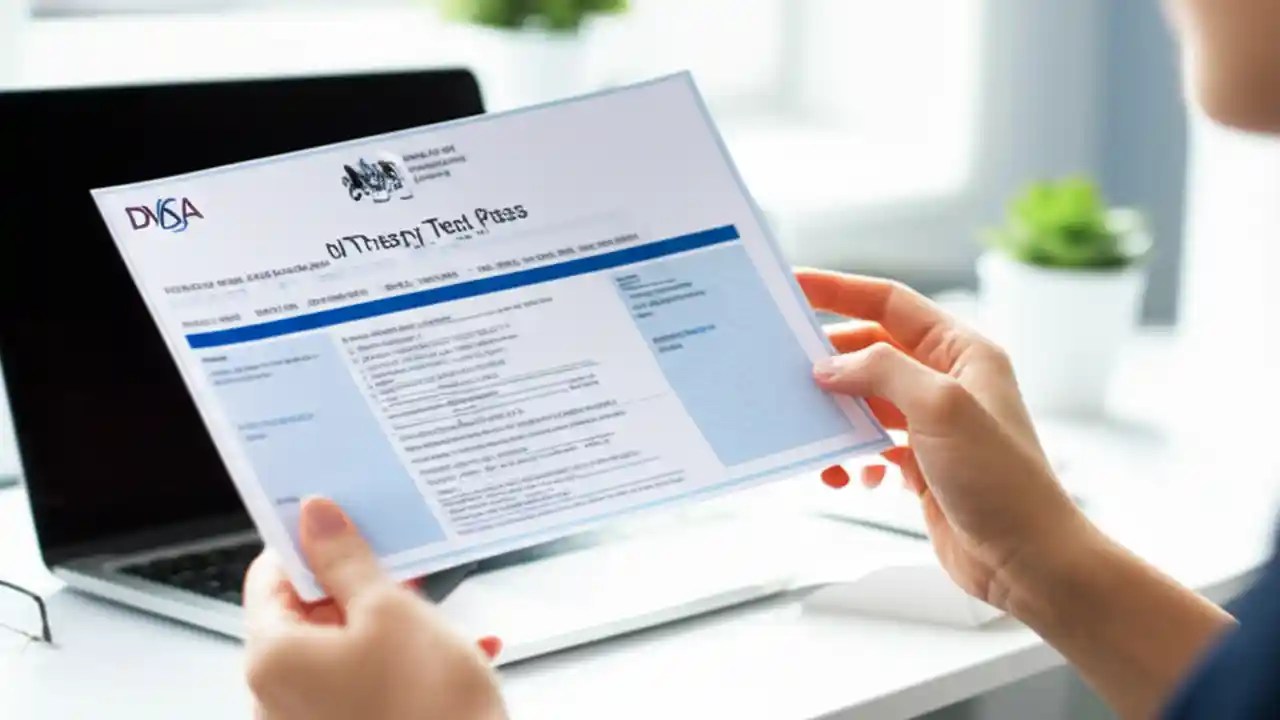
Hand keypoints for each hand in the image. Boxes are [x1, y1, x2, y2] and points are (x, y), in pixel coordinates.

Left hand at [243, 497, 506, 719]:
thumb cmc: (428, 710)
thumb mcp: (391, 611)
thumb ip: (347, 559)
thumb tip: (317, 519)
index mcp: (272, 658)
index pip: (268, 578)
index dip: (306, 543)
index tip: (340, 520)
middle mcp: (277, 698)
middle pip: (308, 616)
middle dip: (360, 587)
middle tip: (404, 567)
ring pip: (343, 650)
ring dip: (391, 626)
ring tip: (438, 617)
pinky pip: (365, 684)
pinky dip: (402, 665)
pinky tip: (454, 654)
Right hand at [797, 269, 1093, 610]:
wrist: (1027, 561)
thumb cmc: (1003, 482)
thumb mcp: (941, 408)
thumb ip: (881, 373)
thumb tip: (830, 366)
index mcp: (961, 351)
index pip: (889, 302)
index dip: (839, 290)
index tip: (794, 286)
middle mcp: (947, 381)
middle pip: (870, 350)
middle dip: (830, 362)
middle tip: (786, 367)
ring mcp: (932, 423)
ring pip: (864, 401)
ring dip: (836, 417)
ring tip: (814, 432)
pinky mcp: (921, 463)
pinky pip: (870, 445)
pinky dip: (853, 458)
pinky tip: (853, 477)